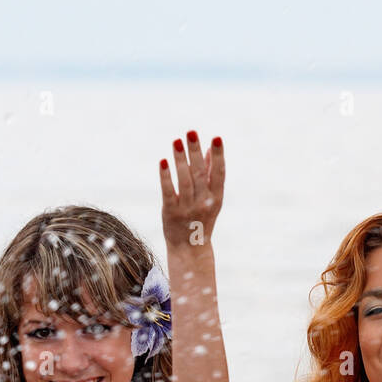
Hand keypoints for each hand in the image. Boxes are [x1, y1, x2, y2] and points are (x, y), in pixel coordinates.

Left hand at [159, 130, 223, 249]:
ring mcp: (187, 208)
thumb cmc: (201, 220)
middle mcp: (203, 202)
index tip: (216, 138)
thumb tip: (210, 151)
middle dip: (195, 152)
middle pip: (199, 173)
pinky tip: (163, 161)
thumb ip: (210, 175)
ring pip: (184, 180)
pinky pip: (168, 192)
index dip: (218, 156)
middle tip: (191, 132)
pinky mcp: (171, 212)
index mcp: (215, 198)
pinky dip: (166, 176)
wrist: (190, 249)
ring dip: (180, 160)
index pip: (219, 174)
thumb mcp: (211, 199)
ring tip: (176, 141)